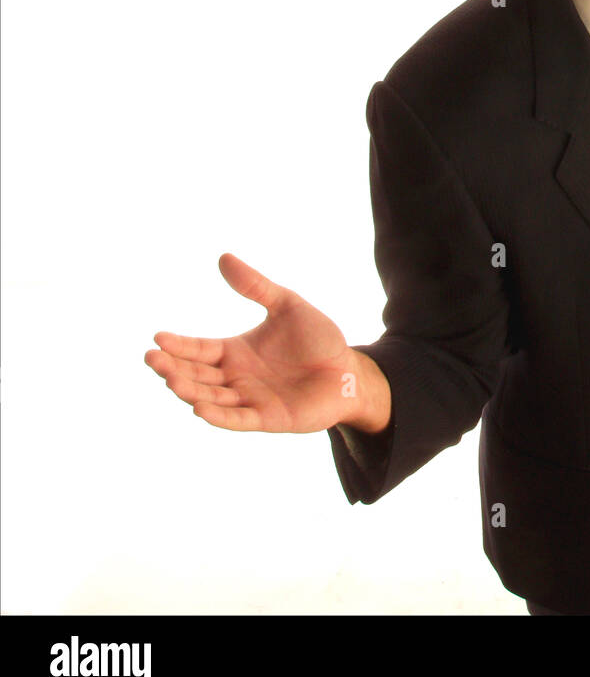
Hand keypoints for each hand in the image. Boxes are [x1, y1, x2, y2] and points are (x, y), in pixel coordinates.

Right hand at [146, 253, 367, 432]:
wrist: (349, 370)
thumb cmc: (318, 339)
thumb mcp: (287, 305)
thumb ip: (256, 286)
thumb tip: (223, 257)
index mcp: (235, 352)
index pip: (198, 349)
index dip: (178, 345)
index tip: (157, 338)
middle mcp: (235, 377)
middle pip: (196, 374)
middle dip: (173, 368)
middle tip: (152, 359)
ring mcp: (249, 399)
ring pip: (211, 397)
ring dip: (189, 391)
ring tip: (171, 380)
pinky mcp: (267, 418)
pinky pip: (237, 419)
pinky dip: (218, 415)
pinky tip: (199, 409)